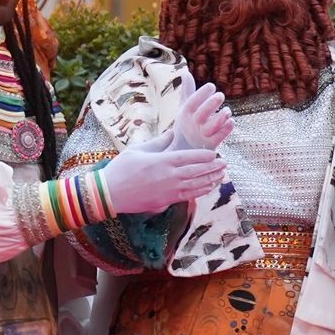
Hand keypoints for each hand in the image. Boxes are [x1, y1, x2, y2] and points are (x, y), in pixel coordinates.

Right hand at [99, 146, 225, 215]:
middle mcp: (169, 176)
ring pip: (196, 185)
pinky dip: (201, 191)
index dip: (204, 155)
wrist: (110, 193)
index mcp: (162, 161)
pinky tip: (209, 187)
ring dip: (210, 180)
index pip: (189, 157)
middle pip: (197, 171)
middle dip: (212, 167)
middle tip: (225, 163)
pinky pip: (188, 196)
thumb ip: (159, 142)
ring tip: (222, 175)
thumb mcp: (138, 149)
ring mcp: (168, 190)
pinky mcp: (166, 201)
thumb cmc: (121, 168)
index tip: (214, 153)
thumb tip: (173, 134)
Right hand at [168, 75, 231, 151]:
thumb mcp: (184, 108)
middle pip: (202, 114)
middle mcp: (193, 125)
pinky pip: (220, 137)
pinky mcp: (211, 145)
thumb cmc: (187, 125)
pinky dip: (227, 129)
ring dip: (221, 117)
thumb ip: (187, 91)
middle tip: (221, 95)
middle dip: (211, 104)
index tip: (212, 86)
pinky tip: (231, 121)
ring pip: (212, 127)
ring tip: (227, 110)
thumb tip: (186, 72)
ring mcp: (202, 136)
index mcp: (185, 114)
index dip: (202, 93)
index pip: (192, 102)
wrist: (185, 152)